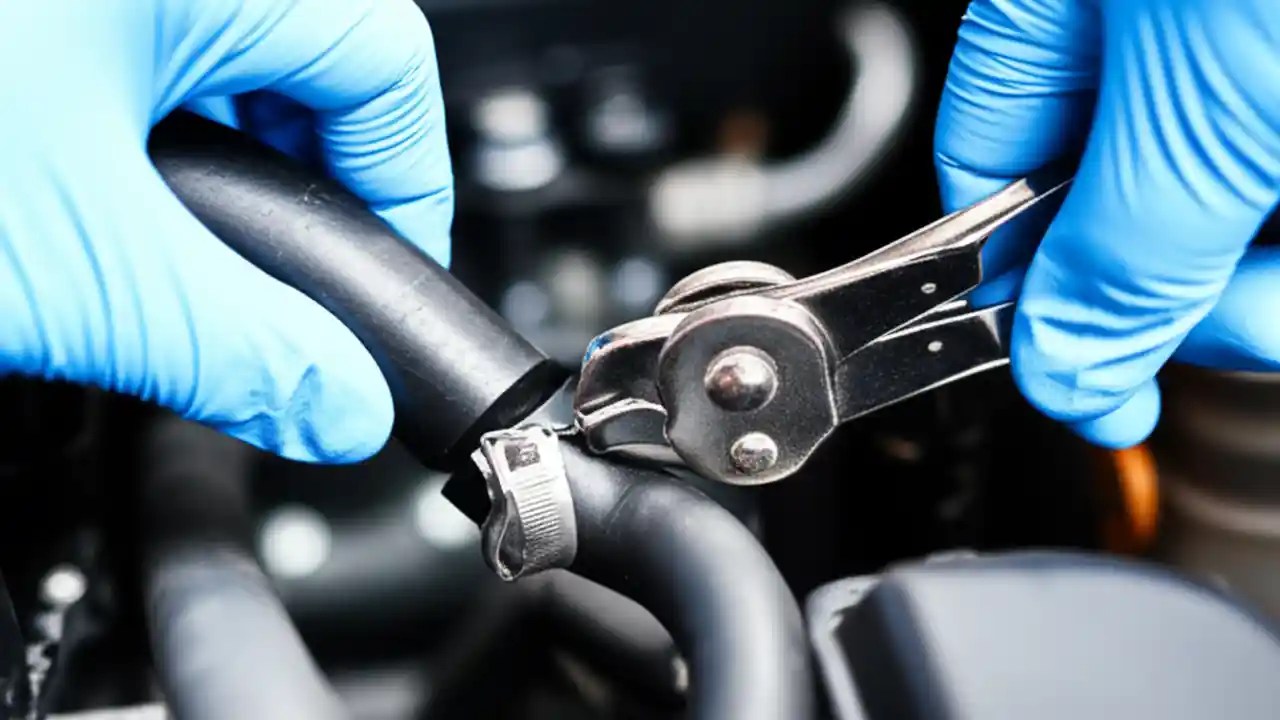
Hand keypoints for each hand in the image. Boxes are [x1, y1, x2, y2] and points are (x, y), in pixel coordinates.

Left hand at [0, 2, 452, 461]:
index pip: (388, 64)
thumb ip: (239, 353)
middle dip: (310, 192)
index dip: (409, 184)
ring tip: (186, 258)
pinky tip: (111, 210)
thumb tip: (340, 407)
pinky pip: (139, 62)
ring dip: (222, 172)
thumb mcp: (87, 272)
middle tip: (292, 287)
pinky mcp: (40, 20)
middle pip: (312, 69)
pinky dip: (148, 143)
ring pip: (222, 66)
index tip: (385, 274)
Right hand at [935, 0, 1279, 447]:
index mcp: (1059, 19)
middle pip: (1134, 204)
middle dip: (1203, 281)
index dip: (1044, 295)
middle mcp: (1147, 31)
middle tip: (1259, 308)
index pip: (1002, 187)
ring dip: (1273, 258)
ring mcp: (1235, 47)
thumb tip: (1061, 365)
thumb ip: (1123, 256)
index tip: (1101, 377)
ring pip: (1237, 197)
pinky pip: (1275, 171)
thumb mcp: (1204, 111)